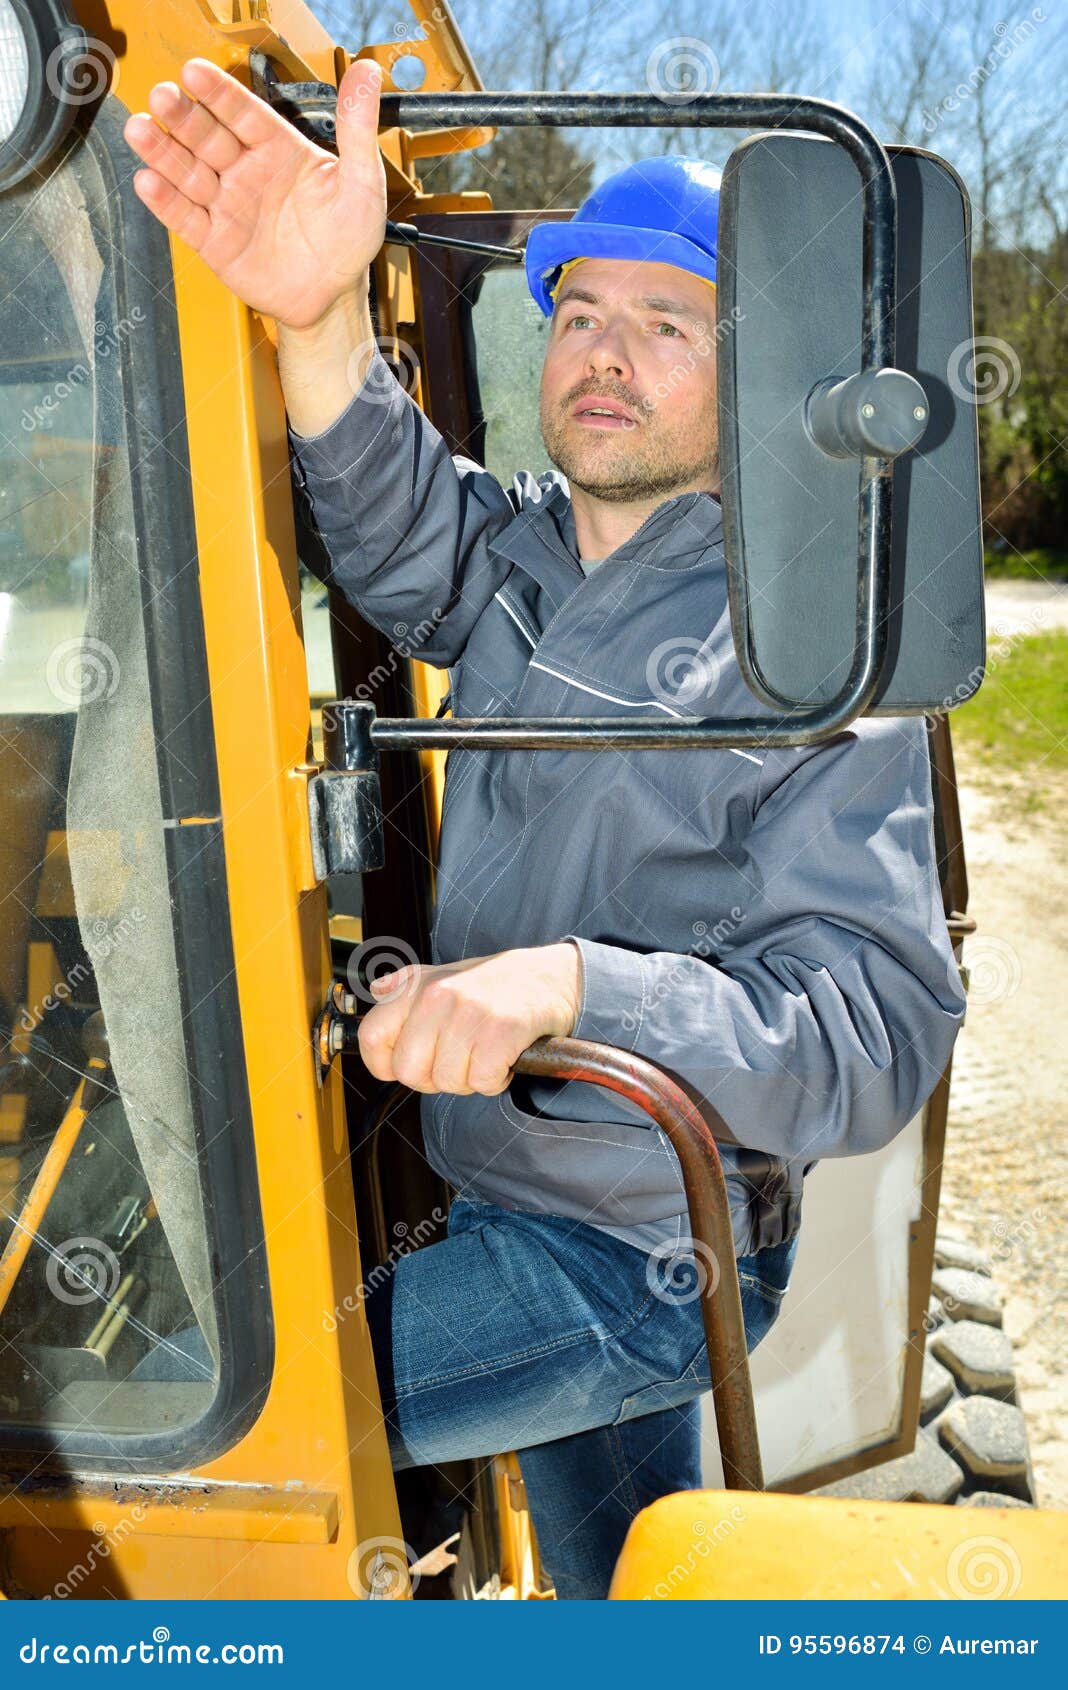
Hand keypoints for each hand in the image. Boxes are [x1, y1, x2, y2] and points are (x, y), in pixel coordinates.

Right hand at [123, 57, 385, 329]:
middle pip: (208, 137)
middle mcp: (246, 171)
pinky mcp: (215, 242)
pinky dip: (165, 201)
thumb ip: (357, 127)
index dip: (220, 94)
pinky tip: (147, 181)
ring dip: (163, 152)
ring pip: (189, 173)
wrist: (335, 296)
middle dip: (183, 117)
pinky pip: (186, 219)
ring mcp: (227, 205)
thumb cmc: (350, 237)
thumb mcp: (363, 181)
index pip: (244, 113)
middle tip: (163, 96)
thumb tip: (367, 72)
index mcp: (278, 149)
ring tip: (140, 129)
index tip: (195, 72)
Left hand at [358, 944, 582, 1095]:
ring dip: (470, 1080)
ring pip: (448, 1082)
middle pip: (410, 1072)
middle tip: (458, 1063)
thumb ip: (406, 987)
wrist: (551, 976)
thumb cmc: (494, 985)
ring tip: (484, 1056)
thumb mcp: (444, 975)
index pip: (372, 1037)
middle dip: (434, 1079)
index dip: (385, 1064)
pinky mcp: (501, 1030)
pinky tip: (504, 1060)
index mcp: (416, 987)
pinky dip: (496, 1080)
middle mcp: (437, 996)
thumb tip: (377, 991)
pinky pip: (483, 1081)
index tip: (411, 1065)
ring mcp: (469, 1012)